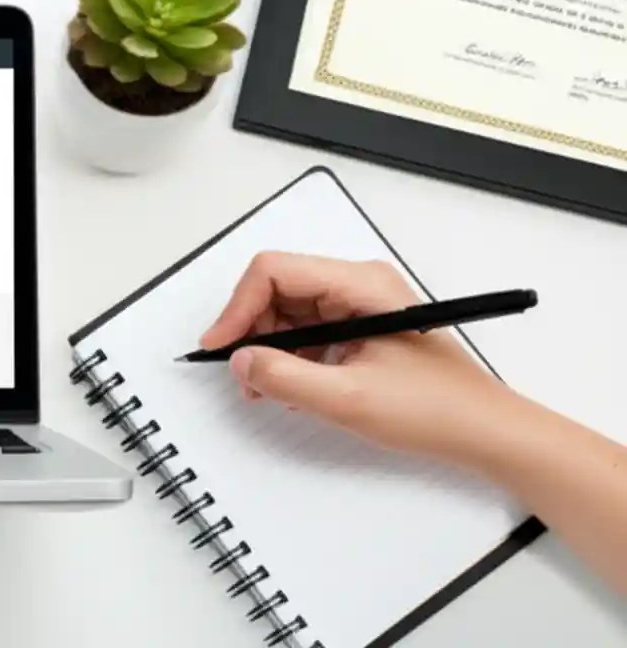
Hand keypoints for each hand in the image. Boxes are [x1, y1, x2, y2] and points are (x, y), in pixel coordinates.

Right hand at [201, 251, 523, 462]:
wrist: (483, 430)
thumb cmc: (433, 409)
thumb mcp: (347, 399)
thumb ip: (285, 378)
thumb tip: (240, 361)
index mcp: (360, 284)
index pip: (274, 271)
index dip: (238, 307)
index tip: (219, 347)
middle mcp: (358, 284)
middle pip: (277, 288)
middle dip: (250, 330)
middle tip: (242, 375)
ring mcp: (359, 304)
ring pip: (288, 311)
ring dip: (267, 347)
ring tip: (267, 389)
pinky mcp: (360, 327)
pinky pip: (307, 331)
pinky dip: (289, 357)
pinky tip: (292, 388)